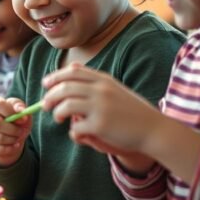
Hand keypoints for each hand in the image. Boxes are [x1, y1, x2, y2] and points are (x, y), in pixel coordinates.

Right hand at [0, 96, 32, 166]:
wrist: (11, 135)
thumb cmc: (16, 119)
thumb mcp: (21, 110)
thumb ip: (21, 107)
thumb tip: (21, 110)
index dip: (11, 112)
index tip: (23, 119)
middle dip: (13, 129)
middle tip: (22, 131)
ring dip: (13, 139)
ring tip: (18, 137)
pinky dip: (10, 148)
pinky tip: (15, 145)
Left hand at [42, 63, 164, 154]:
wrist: (154, 129)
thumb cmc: (132, 110)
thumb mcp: (114, 88)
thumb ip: (93, 79)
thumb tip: (70, 66)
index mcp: (104, 80)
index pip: (73, 72)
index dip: (55, 77)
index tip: (46, 84)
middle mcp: (101, 90)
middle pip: (64, 87)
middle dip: (50, 96)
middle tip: (45, 105)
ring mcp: (101, 107)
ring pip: (66, 105)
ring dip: (56, 112)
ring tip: (57, 118)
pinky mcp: (101, 125)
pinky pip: (76, 126)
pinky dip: (73, 130)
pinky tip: (78, 132)